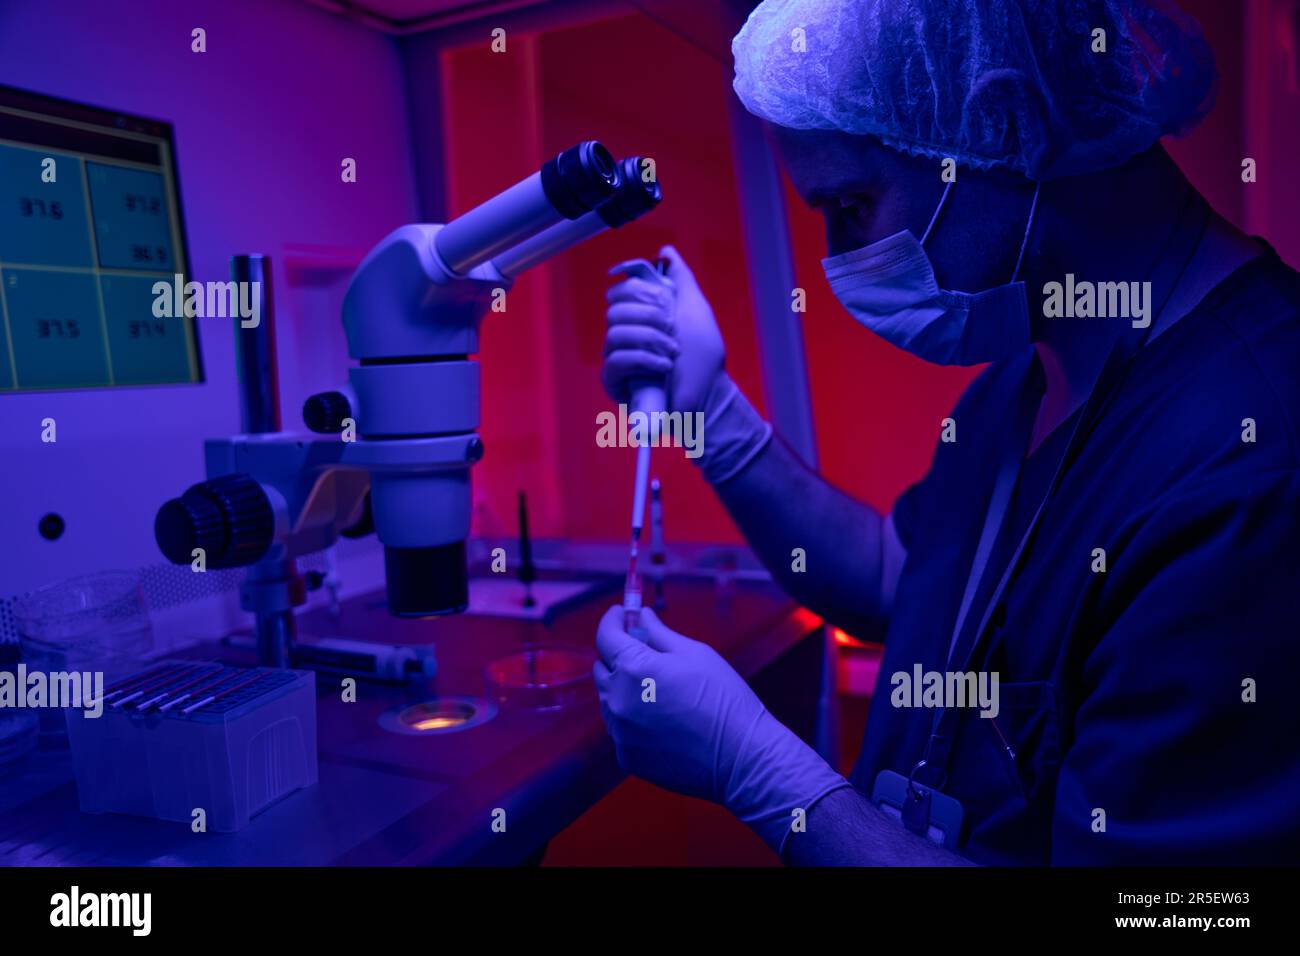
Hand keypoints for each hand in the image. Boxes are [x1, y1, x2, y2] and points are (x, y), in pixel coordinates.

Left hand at [593, 605, 849, 850]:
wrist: (741, 757)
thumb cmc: (725, 700)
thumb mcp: (696, 655)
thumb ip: (660, 634)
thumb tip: (641, 616)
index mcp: (634, 669)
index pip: (606, 637)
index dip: (612, 621)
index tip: (621, 614)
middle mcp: (618, 701)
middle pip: (602, 669)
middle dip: (618, 655)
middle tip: (643, 651)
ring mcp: (620, 733)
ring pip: (609, 700)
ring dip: (623, 688)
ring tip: (656, 689)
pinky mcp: (626, 757)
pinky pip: (620, 729)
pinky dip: (632, 719)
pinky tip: (660, 719)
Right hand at [603, 245, 725, 414]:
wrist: (710, 395)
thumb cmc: (704, 358)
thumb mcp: (694, 308)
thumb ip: (680, 277)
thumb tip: (665, 251)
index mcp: (639, 317)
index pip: (619, 293)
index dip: (639, 292)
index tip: (665, 302)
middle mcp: (625, 336)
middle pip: (615, 311)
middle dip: (650, 317)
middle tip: (673, 330)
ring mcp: (619, 359)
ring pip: (615, 334)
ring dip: (650, 340)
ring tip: (673, 353)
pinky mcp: (616, 383)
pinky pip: (616, 361)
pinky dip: (643, 359)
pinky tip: (664, 367)